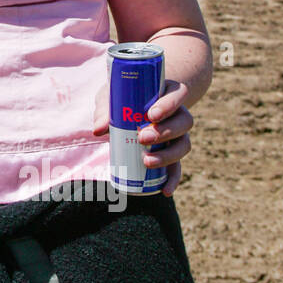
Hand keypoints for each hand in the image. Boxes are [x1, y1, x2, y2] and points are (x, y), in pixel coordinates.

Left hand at [93, 79, 193, 195]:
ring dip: (168, 156)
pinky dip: (172, 179)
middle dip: (165, 132)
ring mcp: (177, 134)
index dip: (169, 105)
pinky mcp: (171, 152)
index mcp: (169, 92)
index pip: (178, 94)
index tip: (151, 115)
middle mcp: (178, 113)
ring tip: (147, 161)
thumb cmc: (122, 97)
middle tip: (142, 138)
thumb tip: (98, 130)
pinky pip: (177, 167)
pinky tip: (165, 190)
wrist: (128, 105)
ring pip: (183, 145)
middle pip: (184, 122)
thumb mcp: (112, 97)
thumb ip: (105, 110)